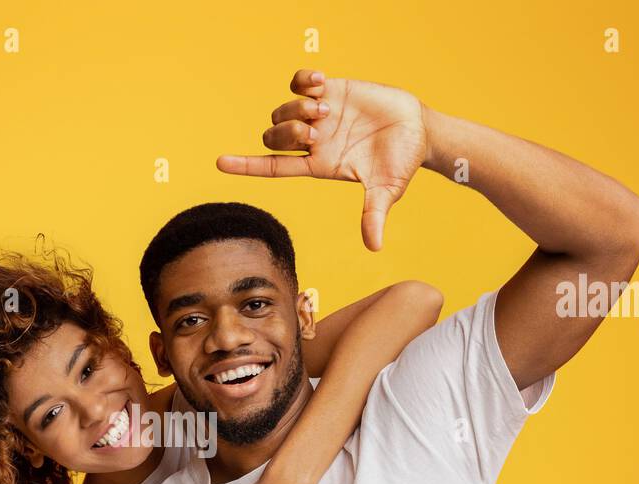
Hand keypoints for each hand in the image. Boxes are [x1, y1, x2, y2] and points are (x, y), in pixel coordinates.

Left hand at [216, 68, 427, 250]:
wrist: (418, 129)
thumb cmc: (402, 163)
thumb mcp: (387, 190)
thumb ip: (374, 215)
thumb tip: (374, 247)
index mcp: (318, 166)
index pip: (272, 168)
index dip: (245, 165)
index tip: (219, 163)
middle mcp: (313, 141)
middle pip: (272, 137)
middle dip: (286, 132)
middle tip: (315, 130)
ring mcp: (319, 115)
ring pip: (282, 110)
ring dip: (297, 107)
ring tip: (328, 109)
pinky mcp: (331, 90)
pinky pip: (299, 81)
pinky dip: (302, 80)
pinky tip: (320, 83)